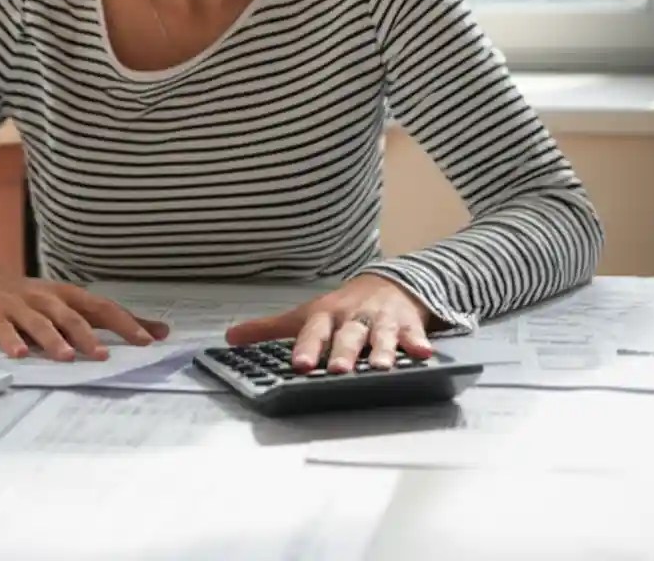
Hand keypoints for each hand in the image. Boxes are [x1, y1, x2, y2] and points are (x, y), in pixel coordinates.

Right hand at [0, 258, 168, 361]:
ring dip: (55, 340)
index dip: (127, 323)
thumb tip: (154, 332)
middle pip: (73, 316)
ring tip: (67, 357)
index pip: (103, 308)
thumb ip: (103, 319)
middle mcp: (47, 299)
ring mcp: (20, 307)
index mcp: (68, 296)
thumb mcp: (66, 302)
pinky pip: (4, 330)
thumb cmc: (29, 297)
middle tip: (105, 356)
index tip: (151, 338)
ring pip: (41, 323)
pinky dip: (12, 341)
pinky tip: (20, 354)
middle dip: (90, 336)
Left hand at [224, 275, 435, 373]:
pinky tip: (424, 354)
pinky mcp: (408, 324)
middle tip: (338, 369)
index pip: (312, 332)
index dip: (306, 347)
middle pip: (347, 335)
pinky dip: (419, 344)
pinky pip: (414, 334)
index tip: (298, 364)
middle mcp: (352, 318)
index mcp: (326, 317)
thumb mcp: (305, 316)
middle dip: (344, 352)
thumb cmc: (340, 308)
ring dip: (382, 350)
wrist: (387, 283)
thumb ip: (268, 329)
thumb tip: (230, 337)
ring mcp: (381, 321)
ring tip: (382, 367)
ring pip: (381, 336)